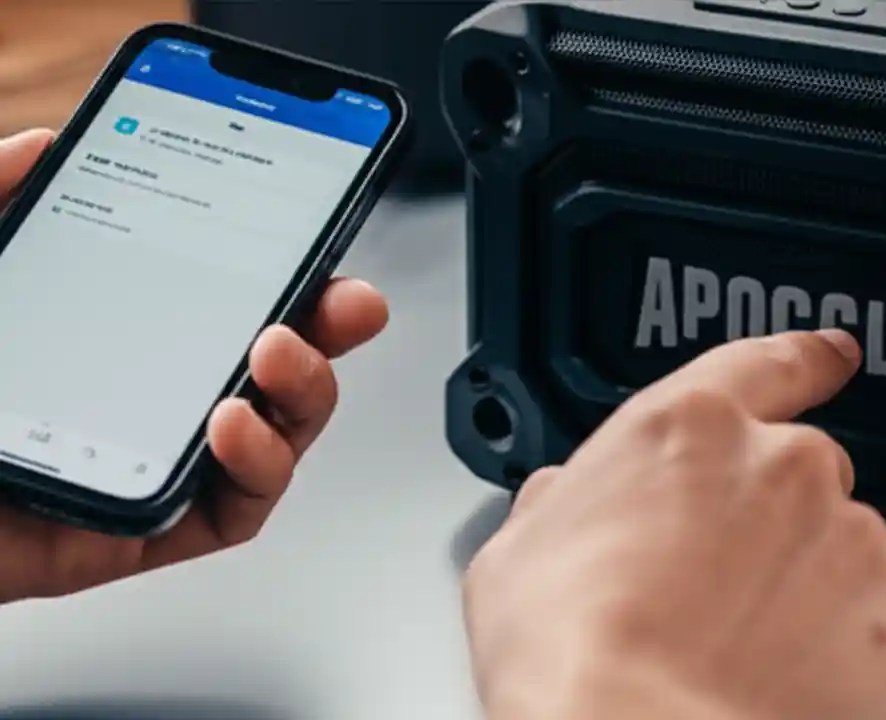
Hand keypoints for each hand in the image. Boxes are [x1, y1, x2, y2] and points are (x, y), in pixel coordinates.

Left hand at [0, 129, 389, 601]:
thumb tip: (45, 145)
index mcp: (117, 332)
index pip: (222, 294)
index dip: (288, 264)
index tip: (323, 234)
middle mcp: (151, 395)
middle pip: (274, 363)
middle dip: (330, 327)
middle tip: (347, 302)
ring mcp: (157, 463)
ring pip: (279, 433)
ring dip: (306, 391)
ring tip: (278, 352)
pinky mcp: (148, 532)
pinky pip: (237, 510)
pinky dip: (259, 465)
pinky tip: (232, 425)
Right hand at [464, 330, 885, 719]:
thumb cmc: (577, 659)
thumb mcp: (520, 554)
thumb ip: (564, 501)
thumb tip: (569, 500)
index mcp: (691, 428)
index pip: (769, 362)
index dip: (805, 358)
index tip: (830, 357)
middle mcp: (784, 464)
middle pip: (799, 471)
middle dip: (768, 520)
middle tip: (715, 585)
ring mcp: (850, 536)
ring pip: (840, 546)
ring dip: (805, 583)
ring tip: (740, 647)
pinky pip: (881, 614)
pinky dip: (847, 640)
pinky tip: (785, 674)